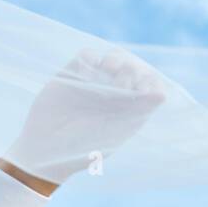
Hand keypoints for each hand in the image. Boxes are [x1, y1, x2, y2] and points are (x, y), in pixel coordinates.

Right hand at [0, 47, 167, 188]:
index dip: (151, 81)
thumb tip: (161, 94)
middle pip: (134, 68)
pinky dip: (92, 57)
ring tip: (109, 68)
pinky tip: (87, 72)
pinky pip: (88, 55)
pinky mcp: (74, 75)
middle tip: (121, 83)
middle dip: (132, 70)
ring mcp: (95, 84)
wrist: (46, 150)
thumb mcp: (113, 136)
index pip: (152, 87)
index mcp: (130, 112)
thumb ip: (136, 114)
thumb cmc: (81, 151)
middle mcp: (116, 96)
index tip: (143, 87)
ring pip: (115, 57)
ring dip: (116, 58)